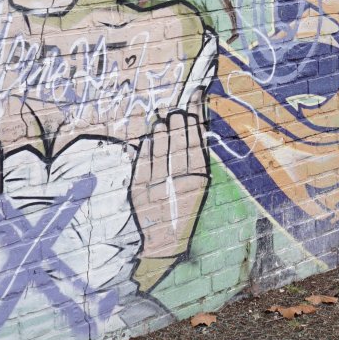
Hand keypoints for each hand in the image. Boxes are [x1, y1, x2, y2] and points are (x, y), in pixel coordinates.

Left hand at [129, 109, 209, 262]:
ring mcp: (159, 186)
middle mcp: (180, 182)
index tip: (196, 96)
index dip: (196, 115)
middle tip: (176, 109)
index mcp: (199, 180)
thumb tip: (188, 122)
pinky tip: (149, 136)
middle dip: (178, 121)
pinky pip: (143, 161)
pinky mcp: (139, 190)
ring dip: (162, 130)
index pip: (198, 140)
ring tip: (163, 118)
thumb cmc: (183, 209)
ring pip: (161, 149)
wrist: (165, 243)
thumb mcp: (195, 185)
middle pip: (180, 142)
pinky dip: (146, 146)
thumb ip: (193, 157)